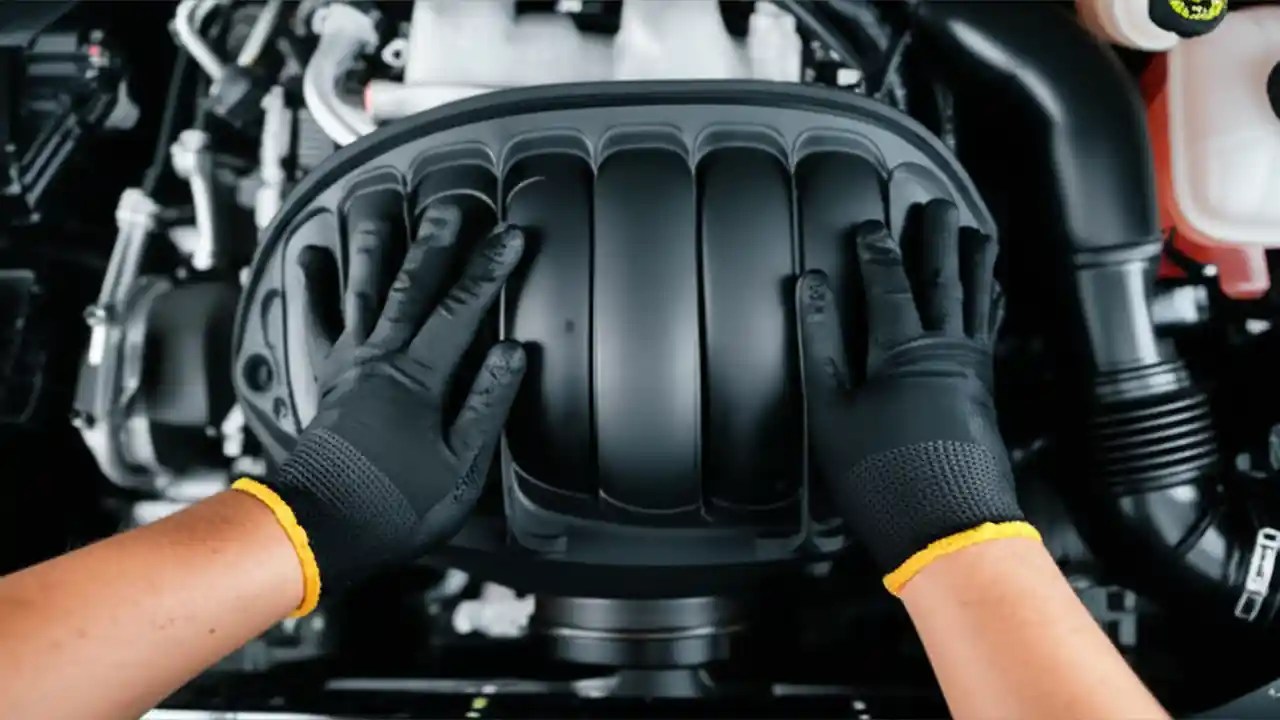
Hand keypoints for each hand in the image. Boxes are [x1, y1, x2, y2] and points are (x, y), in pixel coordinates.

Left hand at [237, 188, 525, 613]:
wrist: (320, 528)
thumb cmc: (394, 504)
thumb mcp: (460, 466)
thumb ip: (485, 405)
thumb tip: (511, 354)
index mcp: (421, 378)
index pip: (463, 308)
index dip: (490, 268)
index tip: (511, 235)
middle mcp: (381, 360)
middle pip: (411, 286)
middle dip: (435, 242)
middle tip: (450, 205)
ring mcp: (347, 364)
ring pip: (361, 290)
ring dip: (373, 246)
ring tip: (377, 208)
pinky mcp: (323, 378)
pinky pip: (314, 321)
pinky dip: (311, 287)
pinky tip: (308, 259)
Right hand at [797, 199, 1033, 594]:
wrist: (946, 524)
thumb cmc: (882, 474)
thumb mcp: (831, 412)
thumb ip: (821, 343)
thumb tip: (811, 289)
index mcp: (901, 348)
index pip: (887, 281)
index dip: (875, 249)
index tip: (867, 225)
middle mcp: (945, 348)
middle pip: (942, 277)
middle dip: (937, 237)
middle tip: (937, 205)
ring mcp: (972, 366)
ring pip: (977, 297)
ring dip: (976, 261)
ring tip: (977, 232)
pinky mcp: (985, 387)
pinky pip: (992, 326)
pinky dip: (992, 301)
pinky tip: (993, 295)